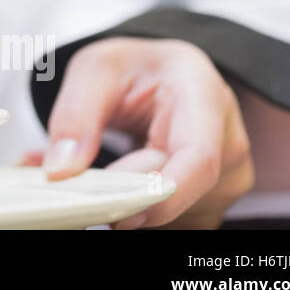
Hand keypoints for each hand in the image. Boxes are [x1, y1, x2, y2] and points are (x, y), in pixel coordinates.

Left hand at [18, 37, 253, 228]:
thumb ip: (75, 116)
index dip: (160, 192)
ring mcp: (227, 175)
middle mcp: (227, 138)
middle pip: (186, 192)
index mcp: (202, 93)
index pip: (199, 157)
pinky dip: (139, 212)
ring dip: (131, 205)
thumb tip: (61, 170)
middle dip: (129, 198)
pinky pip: (176, 221)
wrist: (155, 72)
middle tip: (78, 190)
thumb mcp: (94, 71)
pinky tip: (115, 188)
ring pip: (180, 214)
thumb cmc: (133, 67)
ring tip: (96, 176)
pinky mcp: (212, 200)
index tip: (117, 210)